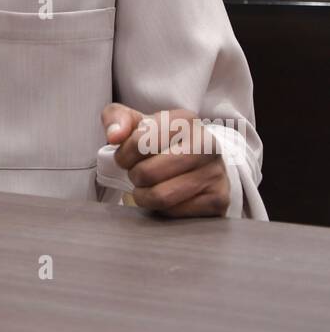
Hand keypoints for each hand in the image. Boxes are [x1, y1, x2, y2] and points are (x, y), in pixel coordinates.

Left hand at [101, 104, 230, 218]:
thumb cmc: (162, 143)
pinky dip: (164, 210)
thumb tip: (114, 136)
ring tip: (149, 187)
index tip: (125, 158)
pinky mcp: (218, 200)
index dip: (123, 155)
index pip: (139, 142)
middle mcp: (206, 143)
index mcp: (185, 120)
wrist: (201, 164)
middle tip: (139, 174)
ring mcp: (215, 172)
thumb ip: (116, 118)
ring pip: (161, 196)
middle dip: (135, 177)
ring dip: (144, 196)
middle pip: (147, 173)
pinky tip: (168, 197)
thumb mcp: (137, 124)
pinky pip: (175, 213)